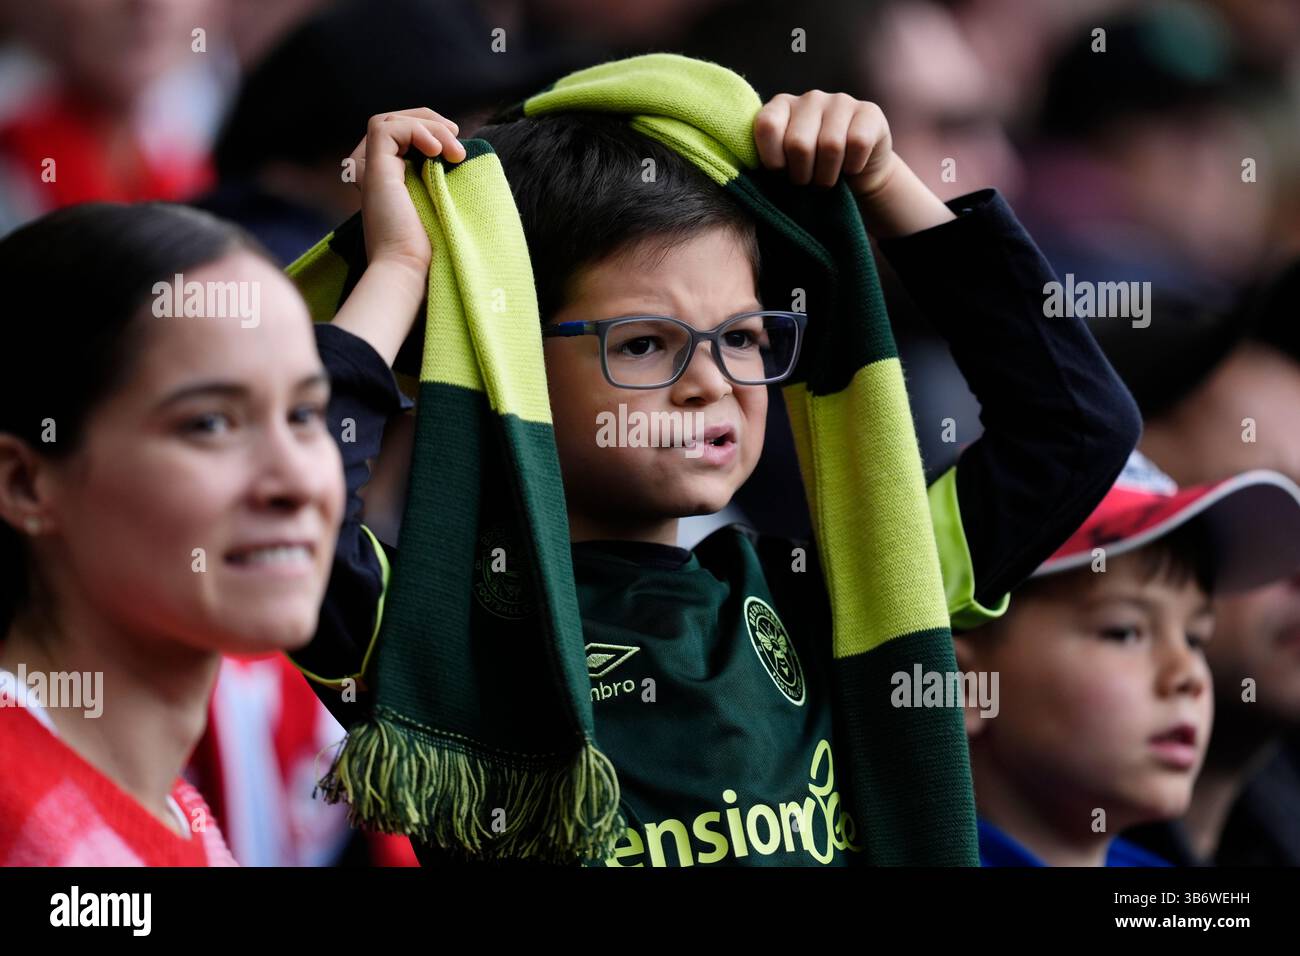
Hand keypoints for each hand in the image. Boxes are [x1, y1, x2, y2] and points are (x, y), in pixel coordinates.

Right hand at [347, 108, 465, 282]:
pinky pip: (385, 129)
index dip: (429, 129)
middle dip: (429, 121)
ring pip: (389, 121)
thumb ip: (441, 177)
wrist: (411, 271)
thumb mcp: (441, 203)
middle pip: (394, 122)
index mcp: (390, 180)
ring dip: (427, 125)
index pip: (401, 135)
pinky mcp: (373, 171)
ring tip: (453, 151)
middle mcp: (376, 173)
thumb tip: (461, 152)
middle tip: (458, 137)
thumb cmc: (430, 249)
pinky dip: (415, 131)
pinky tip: (438, 152)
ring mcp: (372, 172)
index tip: (457, 149)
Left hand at [753, 91, 898, 198]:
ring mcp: (841, 101)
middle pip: (798, 143)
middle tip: (807, 181)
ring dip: (827, 175)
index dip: (772, 159)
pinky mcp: (869, 111)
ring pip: (830, 146)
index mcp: (781, 106)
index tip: (780, 173)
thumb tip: (750, 175)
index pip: (766, 126)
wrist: (856, 175)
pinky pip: (857, 144)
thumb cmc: (811, 172)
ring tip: (826, 179)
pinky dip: (853, 166)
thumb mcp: (784, 167)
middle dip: (802, 175)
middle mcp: (810, 97)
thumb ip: (767, 162)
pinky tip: (850, 167)